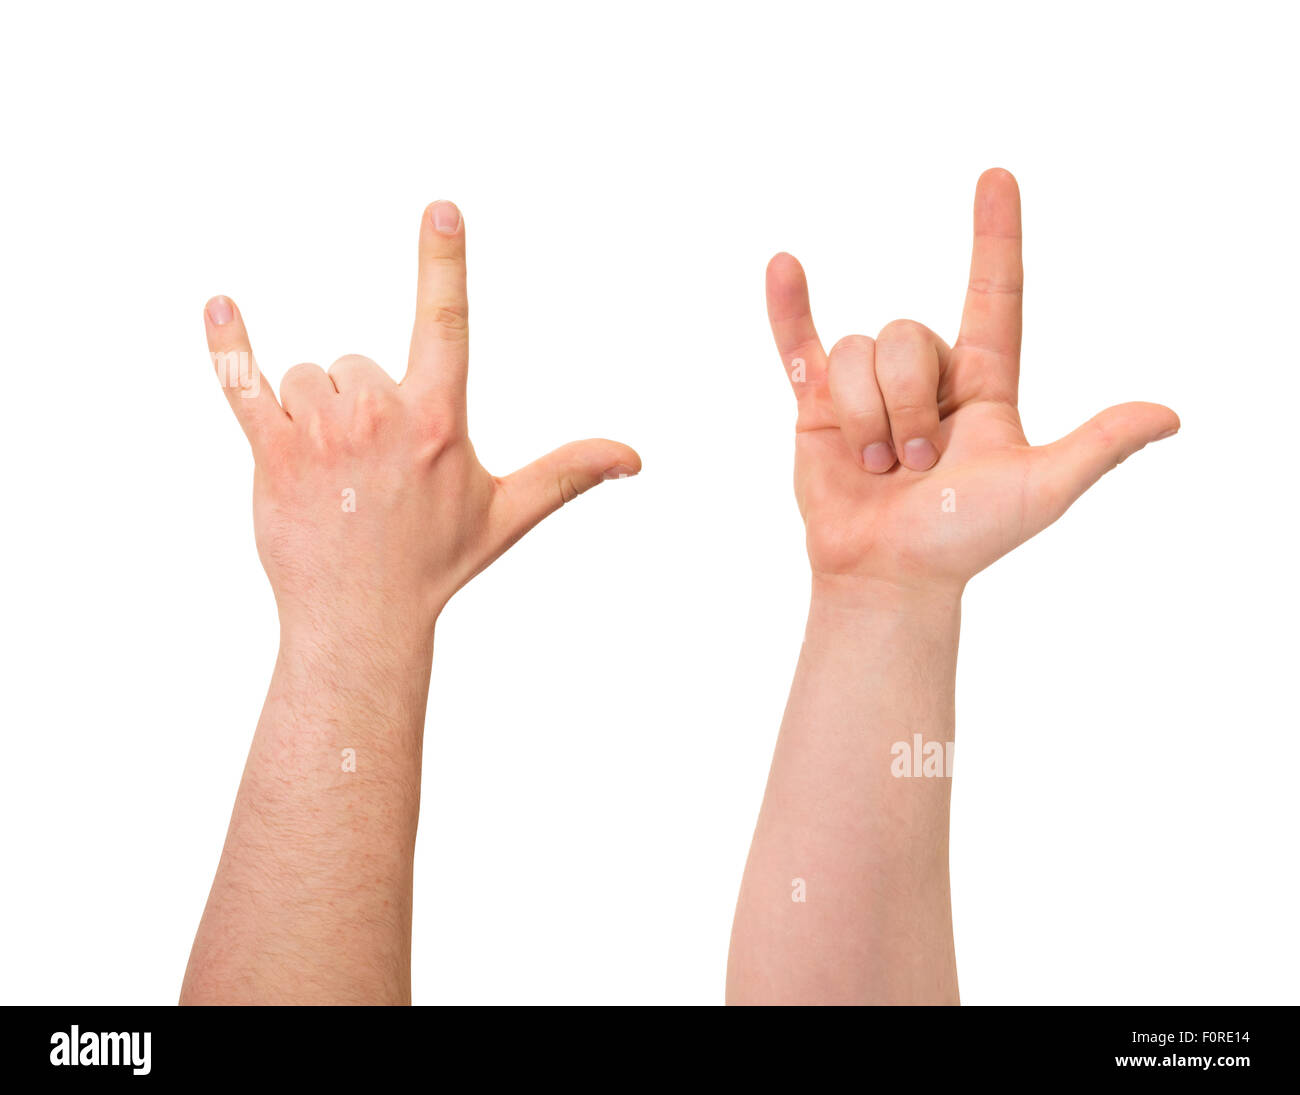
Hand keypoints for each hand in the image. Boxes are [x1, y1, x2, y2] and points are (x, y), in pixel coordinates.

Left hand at [206, 200, 639, 636]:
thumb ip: (569, 472)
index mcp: (438, 421)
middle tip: (369, 473)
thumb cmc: (436, 563)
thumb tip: (635, 458)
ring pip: (308, 378)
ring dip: (315, 414)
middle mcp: (381, 417)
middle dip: (361, 404)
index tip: (441, 206)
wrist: (361, 619)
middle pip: (356, 365)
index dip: (444, 261)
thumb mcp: (509, 514)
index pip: (446, 321)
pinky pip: (244, 383)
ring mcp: (323, 433)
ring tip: (331, 476)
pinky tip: (221, 308)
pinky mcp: (274, 452)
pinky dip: (230, 346)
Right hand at [765, 169, 1177, 596]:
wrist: (887, 575)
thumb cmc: (965, 539)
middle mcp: (928, 377)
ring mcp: (869, 389)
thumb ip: (1097, 446)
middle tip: (914, 466)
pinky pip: (800, 346)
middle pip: (906, 335)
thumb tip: (1170, 416)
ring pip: (856, 353)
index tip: (997, 177)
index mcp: (983, 384)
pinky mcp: (816, 407)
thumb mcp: (1041, 490)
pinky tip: (783, 266)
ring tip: (877, 467)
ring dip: (863, 416)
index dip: (996, 237)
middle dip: (905, 403)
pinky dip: (787, 310)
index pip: (995, 295)